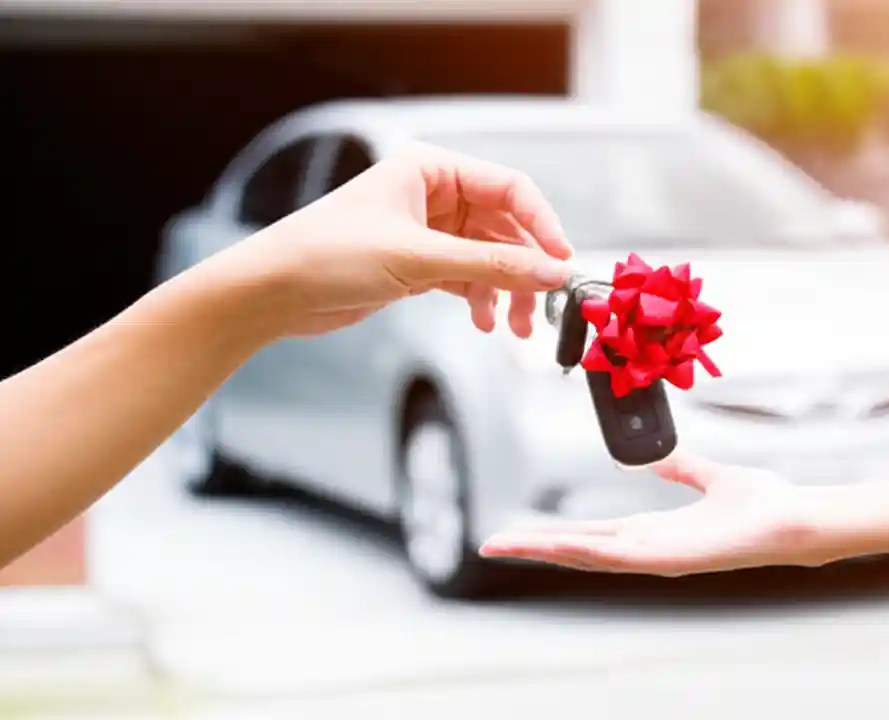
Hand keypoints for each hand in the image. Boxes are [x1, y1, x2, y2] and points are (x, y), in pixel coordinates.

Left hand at [218, 143, 573, 336]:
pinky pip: (469, 279)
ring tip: (514, 329)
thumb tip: (551, 273)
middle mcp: (433, 195)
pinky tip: (485, 323)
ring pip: (490, 259)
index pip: (510, 188)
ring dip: (506, 292)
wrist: (273, 292)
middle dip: (524, 270)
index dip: (542, 224)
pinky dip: (481, 300)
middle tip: (542, 307)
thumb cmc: (327, 254)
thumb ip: (491, 266)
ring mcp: (428, 232)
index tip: (561, 262)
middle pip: (505, 229)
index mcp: (432, 169)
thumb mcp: (418, 258)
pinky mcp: (418, 264)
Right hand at [480, 452, 830, 576]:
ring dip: (545, 550)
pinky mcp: (672, 560)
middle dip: (535, 546)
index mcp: (655, 530)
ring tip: (502, 546)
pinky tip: (555, 546)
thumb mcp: (711, 477)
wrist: (793, 519)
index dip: (556, 533)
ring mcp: (658, 558)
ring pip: (588, 555)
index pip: (593, 533)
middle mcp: (650, 548)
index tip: (521, 531)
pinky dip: (582, 551)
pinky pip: (619, 556)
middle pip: (580, 548)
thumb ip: (682, 468)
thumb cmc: (762, 504)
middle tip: (491, 544)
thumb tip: (654, 459)